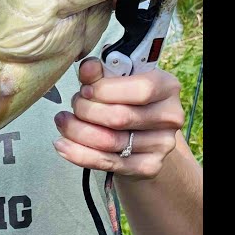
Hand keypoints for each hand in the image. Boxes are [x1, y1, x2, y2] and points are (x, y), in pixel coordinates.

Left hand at [51, 58, 183, 178]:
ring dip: (77, 131)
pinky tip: (64, 145)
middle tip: (74, 105)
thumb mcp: (115, 80)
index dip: (105, 90)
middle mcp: (170, 117)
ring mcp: (162, 144)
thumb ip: (100, 73)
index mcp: (167, 87)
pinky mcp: (149, 166)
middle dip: (86, 111)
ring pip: (109, 142)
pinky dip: (79, 154)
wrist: (141, 133)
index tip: (85, 90)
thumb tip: (88, 67)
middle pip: (120, 118)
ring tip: (63, 122)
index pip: (140, 89)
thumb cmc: (126, 99)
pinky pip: (107, 162)